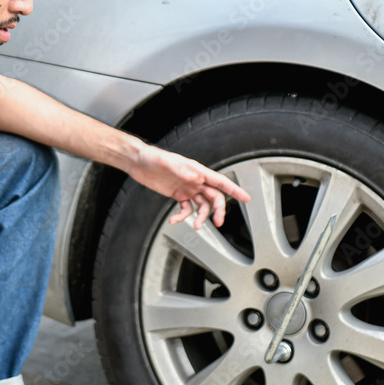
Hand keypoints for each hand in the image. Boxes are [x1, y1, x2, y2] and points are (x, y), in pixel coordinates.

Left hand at [127, 144, 250, 228]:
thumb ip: (181, 170)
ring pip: (201, 205)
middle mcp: (194, 180)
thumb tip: (194, 178)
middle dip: (218, 211)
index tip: (246, 198)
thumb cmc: (152, 157)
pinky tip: (175, 220)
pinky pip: (185, 209)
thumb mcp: (166, 162)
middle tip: (218, 223)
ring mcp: (186, 188)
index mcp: (196, 171)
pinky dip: (182, 216)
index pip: (220, 181)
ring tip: (196, 226)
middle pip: (214, 197)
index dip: (234, 190)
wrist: (137, 162)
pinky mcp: (177, 194)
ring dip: (201, 217)